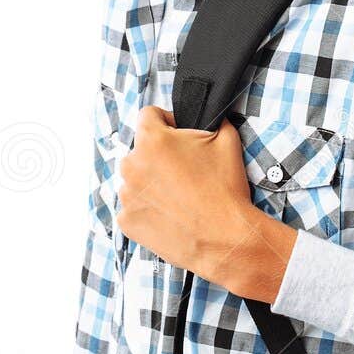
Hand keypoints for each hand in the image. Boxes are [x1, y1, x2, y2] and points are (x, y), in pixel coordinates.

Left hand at [115, 104, 298, 301]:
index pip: (149, 114)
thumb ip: (213, 121)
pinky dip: (147, 208)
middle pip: (141, 149)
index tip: (178, 134)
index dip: (167, 121)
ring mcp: (126, 195)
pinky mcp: (126, 221)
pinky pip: (133, 206)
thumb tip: (212, 116)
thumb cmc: (225, 190)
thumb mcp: (227, 140)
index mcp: (152, 140)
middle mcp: (131, 164)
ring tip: (178, 197)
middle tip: (184, 171)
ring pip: (136, 179)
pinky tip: (170, 215)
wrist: (224, 239)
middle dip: (159, 155)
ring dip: (152, 182)